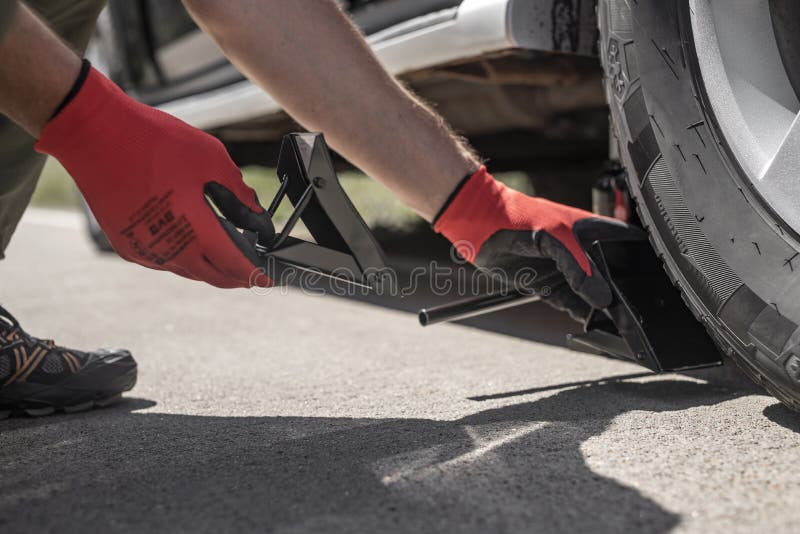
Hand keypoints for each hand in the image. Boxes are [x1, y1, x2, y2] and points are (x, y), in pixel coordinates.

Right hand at [36, 67, 274, 287]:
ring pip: (186, 269)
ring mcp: (144, 250)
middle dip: (236, 276)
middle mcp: (169, 250)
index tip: (268, 278)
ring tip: (226, 254)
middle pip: (212, 275)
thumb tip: (256, 214)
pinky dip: (183, 256)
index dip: (255, 274)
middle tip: (251, 272)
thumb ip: (239, 192)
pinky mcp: (125, 244)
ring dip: (208, 266)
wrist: (95, 134)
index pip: (234, 265)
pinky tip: (192, 242)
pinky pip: (163, 260)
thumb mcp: (212, 159)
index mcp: (195, 231)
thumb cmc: (154, 141)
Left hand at [434, 167, 644, 319]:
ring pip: (593, 295)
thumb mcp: (556, 240)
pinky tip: (591, 325)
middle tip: (636, 312)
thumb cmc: (519, 218)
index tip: (653, 283)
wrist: (479, 226)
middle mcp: (584, 252)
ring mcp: (567, 270)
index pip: (628, 247)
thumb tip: (602, 298)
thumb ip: (579, 270)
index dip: (643, 263)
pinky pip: (571, 306)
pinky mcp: (549, 286)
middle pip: (613, 277)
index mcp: (594, 231)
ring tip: (618, 325)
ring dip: (602, 310)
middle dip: (622, 293)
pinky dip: (580, 316)